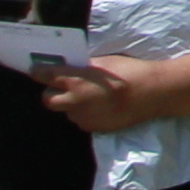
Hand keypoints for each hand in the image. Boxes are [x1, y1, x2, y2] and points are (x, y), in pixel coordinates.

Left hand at [32, 55, 163, 134]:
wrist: (151, 93)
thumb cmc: (129, 71)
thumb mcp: (103, 62)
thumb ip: (83, 67)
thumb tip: (70, 68)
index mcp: (74, 80)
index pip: (45, 76)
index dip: (39, 73)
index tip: (38, 72)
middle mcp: (73, 100)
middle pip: (47, 100)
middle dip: (51, 93)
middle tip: (64, 86)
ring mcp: (82, 116)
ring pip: (66, 111)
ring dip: (71, 104)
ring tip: (89, 96)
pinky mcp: (93, 127)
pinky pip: (81, 120)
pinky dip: (85, 113)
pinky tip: (101, 107)